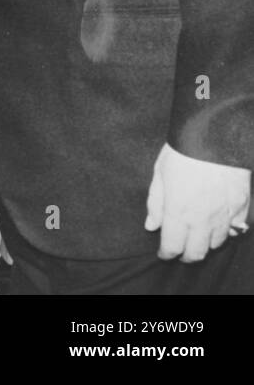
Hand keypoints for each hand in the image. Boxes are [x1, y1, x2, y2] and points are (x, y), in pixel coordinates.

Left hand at [145, 143, 250, 261]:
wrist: (214, 136)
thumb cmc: (181, 152)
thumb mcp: (159, 174)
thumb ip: (155, 204)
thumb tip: (151, 226)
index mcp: (178, 211)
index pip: (172, 246)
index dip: (166, 253)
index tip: (163, 253)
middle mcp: (203, 218)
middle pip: (197, 252)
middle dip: (186, 255)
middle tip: (179, 251)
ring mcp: (225, 214)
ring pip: (216, 243)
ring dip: (205, 243)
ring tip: (196, 235)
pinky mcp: (241, 206)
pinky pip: (235, 229)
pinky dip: (226, 231)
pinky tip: (217, 224)